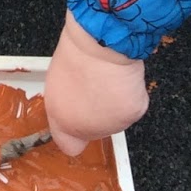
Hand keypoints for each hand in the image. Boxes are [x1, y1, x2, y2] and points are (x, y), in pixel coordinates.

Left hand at [45, 12, 148, 154]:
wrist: (100, 43)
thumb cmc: (77, 55)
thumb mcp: (56, 84)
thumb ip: (65, 106)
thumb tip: (73, 108)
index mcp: (63, 122)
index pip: (70, 146)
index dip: (76, 134)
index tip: (78, 122)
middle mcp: (88, 130)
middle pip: (96, 130)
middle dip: (97, 113)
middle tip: (93, 88)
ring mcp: (112, 124)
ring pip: (117, 118)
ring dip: (115, 103)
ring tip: (106, 79)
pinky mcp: (132, 114)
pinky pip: (133, 106)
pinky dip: (131, 95)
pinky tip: (122, 80)